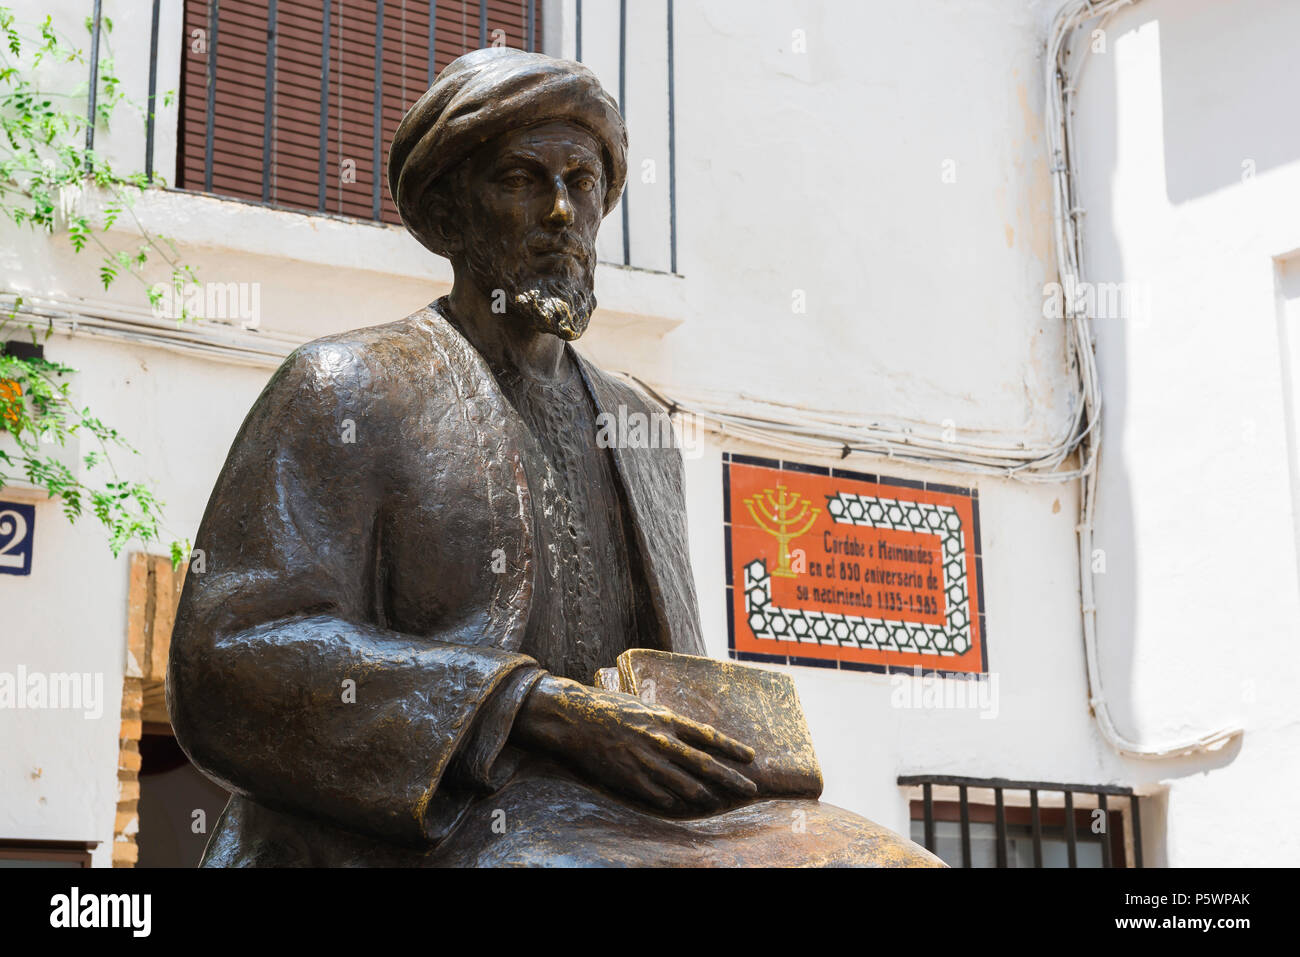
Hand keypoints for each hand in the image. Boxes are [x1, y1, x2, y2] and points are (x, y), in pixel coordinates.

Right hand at [511, 673, 757, 815]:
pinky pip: (658, 794)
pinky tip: (681, 804)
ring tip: (718, 800)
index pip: (708, 735)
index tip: (750, 757)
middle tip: (750, 787)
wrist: (575, 718)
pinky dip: (672, 800)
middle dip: (730, 777)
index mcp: (666, 719)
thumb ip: (666, 722)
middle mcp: (661, 740)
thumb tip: (687, 734)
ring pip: (685, 783)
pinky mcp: (630, 777)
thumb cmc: (609, 708)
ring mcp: (647, 760)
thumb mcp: (643, 707)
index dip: (731, 747)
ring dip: (705, 793)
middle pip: (704, 763)